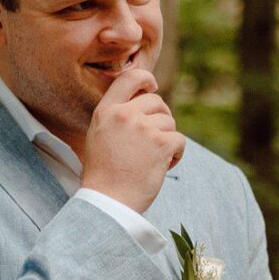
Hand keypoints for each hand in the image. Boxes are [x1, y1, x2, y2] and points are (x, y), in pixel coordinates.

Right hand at [82, 67, 185, 212]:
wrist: (107, 201)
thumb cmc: (103, 174)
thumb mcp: (99, 135)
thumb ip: (117, 117)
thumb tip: (145, 102)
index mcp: (106, 111)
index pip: (130, 78)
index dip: (146, 79)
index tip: (153, 87)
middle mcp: (125, 114)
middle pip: (157, 102)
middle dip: (162, 119)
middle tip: (156, 140)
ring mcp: (144, 128)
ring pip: (170, 123)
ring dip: (168, 140)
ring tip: (154, 159)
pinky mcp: (161, 144)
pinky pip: (180, 140)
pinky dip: (177, 154)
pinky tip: (164, 166)